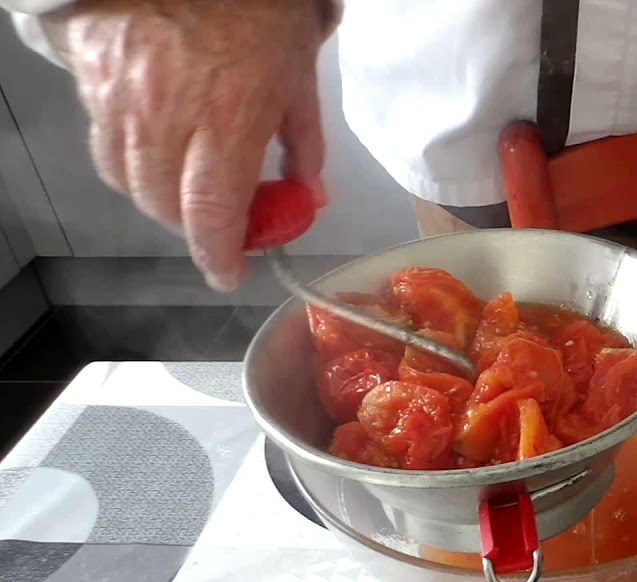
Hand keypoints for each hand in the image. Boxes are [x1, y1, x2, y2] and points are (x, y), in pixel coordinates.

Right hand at [41, 0, 328, 290]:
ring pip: (130, 183)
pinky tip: (159, 156)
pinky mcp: (95, 83)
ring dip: (163, 201)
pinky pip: (107, 147)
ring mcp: (124, 101)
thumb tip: (311, 196)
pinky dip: (132, 167)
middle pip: (167, 207)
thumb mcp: (299, 75)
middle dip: (195, 228)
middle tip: (224, 224)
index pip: (212, 213)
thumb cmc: (255, 7)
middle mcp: (168, 119)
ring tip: (193, 187)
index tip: (230, 272)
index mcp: (228, 119)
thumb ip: (304, 144)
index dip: (219, 254)